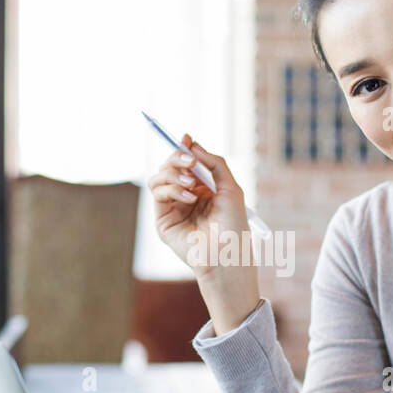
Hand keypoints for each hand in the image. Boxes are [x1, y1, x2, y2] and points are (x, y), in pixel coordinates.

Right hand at [147, 134, 249, 277]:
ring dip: (173, 174)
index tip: (186, 138)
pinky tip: (189, 198)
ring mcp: (173, 208)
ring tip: (191, 184)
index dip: (184, 149)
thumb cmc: (234, 225)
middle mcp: (186, 197)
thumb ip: (214, 163)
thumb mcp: (231, 187)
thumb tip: (192, 144)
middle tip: (190, 161)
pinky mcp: (163, 220)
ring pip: (159, 177)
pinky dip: (172, 189)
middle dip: (177, 158)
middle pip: (170, 167)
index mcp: (203, 190)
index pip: (187, 164)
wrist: (227, 253)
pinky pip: (158, 193)